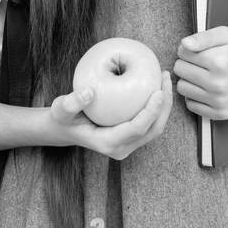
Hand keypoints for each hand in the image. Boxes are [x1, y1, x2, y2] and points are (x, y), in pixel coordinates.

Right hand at [48, 70, 172, 160]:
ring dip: (164, 105)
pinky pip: (149, 123)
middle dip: (164, 106)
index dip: (151, 112)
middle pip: (152, 129)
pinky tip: (155, 85)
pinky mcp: (131, 139)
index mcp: (107, 143)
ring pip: (154, 127)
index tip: (159, 91)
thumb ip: (72, 102)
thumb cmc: (63, 118)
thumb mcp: (61, 109)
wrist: (65, 129)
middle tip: (166, 79)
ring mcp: (128, 145)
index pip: (136, 129)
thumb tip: (89, 92)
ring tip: (165, 79)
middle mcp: (121, 148)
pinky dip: (156, 106)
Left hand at [173, 26, 227, 120]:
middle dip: (186, 63)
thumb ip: (203, 37)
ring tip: (203, 75)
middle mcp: (219, 84)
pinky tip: (206, 89)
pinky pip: (190, 105)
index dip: (188, 49)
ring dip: (188, 80)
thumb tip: (184, 45)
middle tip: (201, 64)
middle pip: (179, 70)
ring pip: (182, 88)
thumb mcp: (226, 36)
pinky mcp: (219, 113)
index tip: (200, 51)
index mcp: (220, 62)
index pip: (183, 53)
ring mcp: (219, 101)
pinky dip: (194, 96)